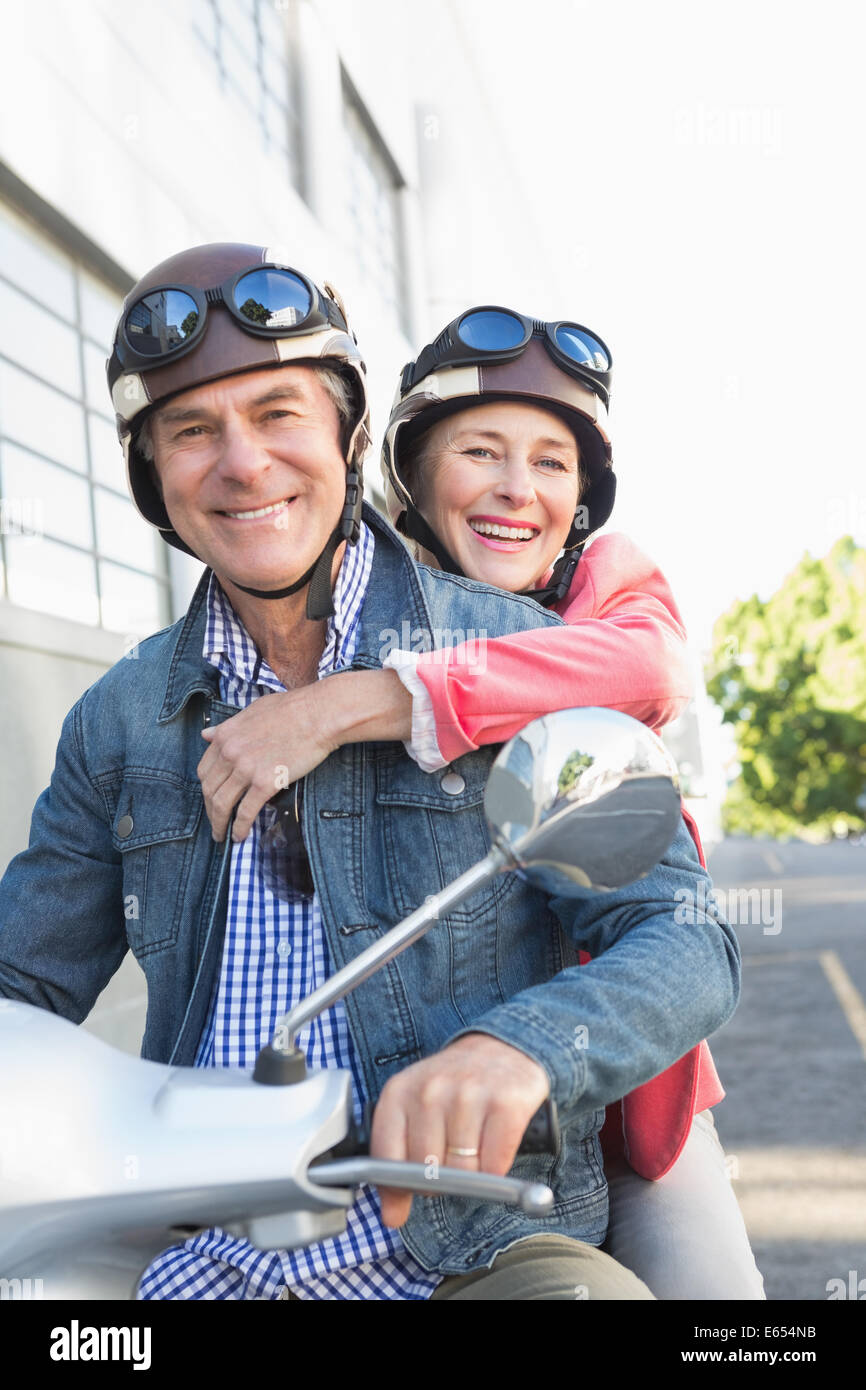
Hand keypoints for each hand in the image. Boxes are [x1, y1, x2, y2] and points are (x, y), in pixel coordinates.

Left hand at [199, 685, 336, 841]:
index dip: (206, 788)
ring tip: (222, 836)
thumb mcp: (252, 712)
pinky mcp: (265, 783)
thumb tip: (206, 735)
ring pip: (222, 804)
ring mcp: (246, 769)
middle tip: (215, 823)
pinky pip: (246, 812)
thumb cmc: (292, 709)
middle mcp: (230, 752)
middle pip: (209, 790)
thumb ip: (227, 727)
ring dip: (219, 824)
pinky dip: (240, 828)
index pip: (204, 770)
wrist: (319, 715)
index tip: (211, 798)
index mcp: (225, 735)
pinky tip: (240, 836)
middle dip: (209, 811)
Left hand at [369, 1033, 549, 1227]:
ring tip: (473, 1148)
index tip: (408, 1194)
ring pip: (464, 1174)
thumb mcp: (413, 1110)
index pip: (386, 1161)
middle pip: (428, 1174)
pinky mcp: (506, 1104)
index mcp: (399, 1092)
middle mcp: (431, 1090)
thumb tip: (392, 1217)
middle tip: (451, 1161)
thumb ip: (395, 1161)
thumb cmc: (452, 1087)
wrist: (501, 1046)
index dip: (398, 1187)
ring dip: (472, 1175)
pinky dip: (496, 1170)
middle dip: (440, 1181)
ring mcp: (469, 1095)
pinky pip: (494, 1167)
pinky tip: (493, 1148)